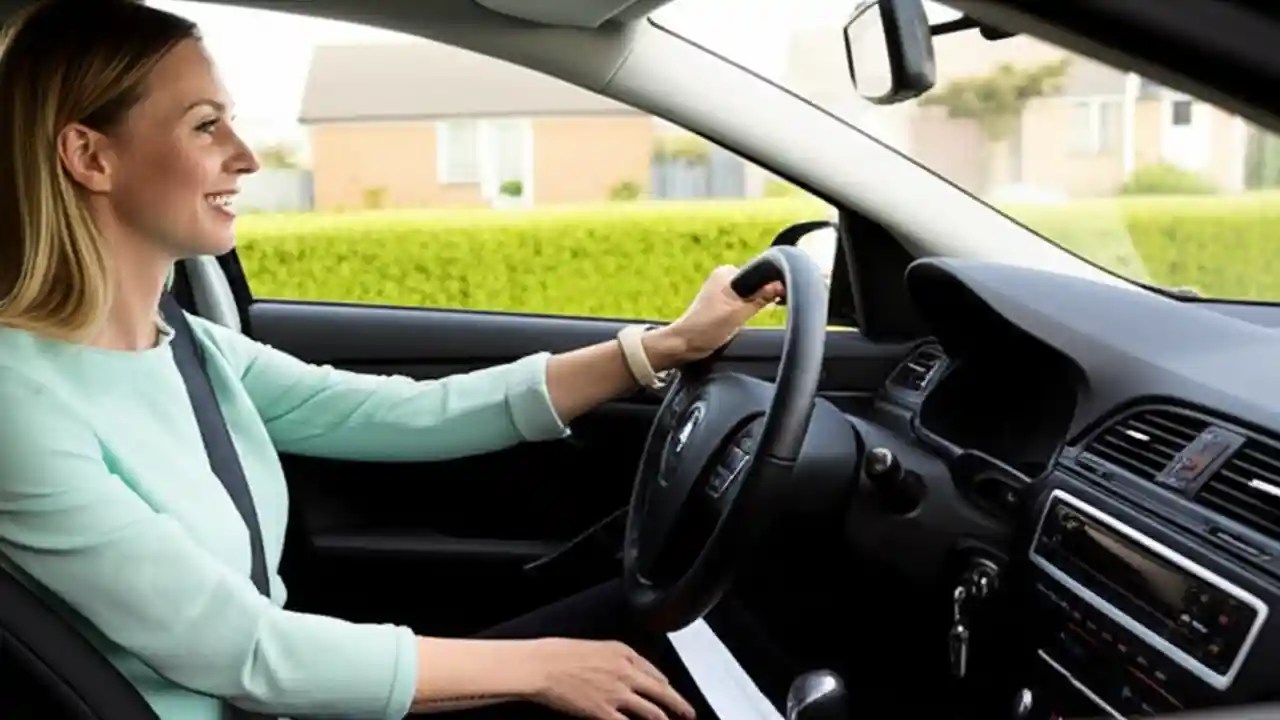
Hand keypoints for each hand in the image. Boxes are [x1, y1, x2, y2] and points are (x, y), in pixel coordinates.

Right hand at [528, 638, 696, 719]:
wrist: (542, 666)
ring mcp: (617, 694)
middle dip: (680, 706)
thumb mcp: (596, 648)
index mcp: (624, 653)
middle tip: (690, 714)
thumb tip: (632, 676)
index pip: (656, 673)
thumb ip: (618, 661)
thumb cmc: (561, 654)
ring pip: (653, 713)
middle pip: (662, 693)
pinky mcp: (604, 713)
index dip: (668, 688)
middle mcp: (626, 673)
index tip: (672, 694)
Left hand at [643, 265, 785, 369]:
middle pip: (756, 285)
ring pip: (750, 296)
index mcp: (726, 271)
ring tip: (744, 320)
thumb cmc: (706, 328)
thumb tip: (781, 285)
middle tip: (754, 315)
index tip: (775, 302)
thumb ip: (760, 298)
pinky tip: (740, 322)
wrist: (683, 344)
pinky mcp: (720, 302)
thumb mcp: (738, 313)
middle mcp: (723, 276)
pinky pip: (742, 303)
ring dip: (753, 307)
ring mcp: (721, 289)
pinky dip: (746, 312)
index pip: (759, 274)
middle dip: (761, 299)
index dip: (770, 288)